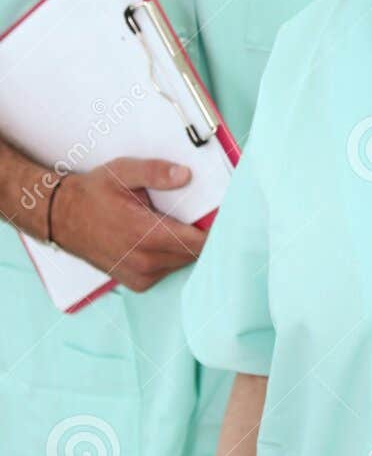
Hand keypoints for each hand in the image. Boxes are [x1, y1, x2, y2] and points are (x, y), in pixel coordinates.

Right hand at [49, 157, 205, 290]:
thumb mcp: (123, 172)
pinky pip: (168, 270)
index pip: (198, 242)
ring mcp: (140, 275)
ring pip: (183, 262)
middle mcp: (144, 261)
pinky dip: (172, 256)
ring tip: (178, 224)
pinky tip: (163, 238)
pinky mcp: (137, 283)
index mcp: (144, 234)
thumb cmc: (93, 195)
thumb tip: (185, 175)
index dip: (216, 230)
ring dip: (187, 246)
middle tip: (205, 215)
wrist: (62, 218)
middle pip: (195, 253)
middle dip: (203, 235)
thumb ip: (155, 172)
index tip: (226, 216)